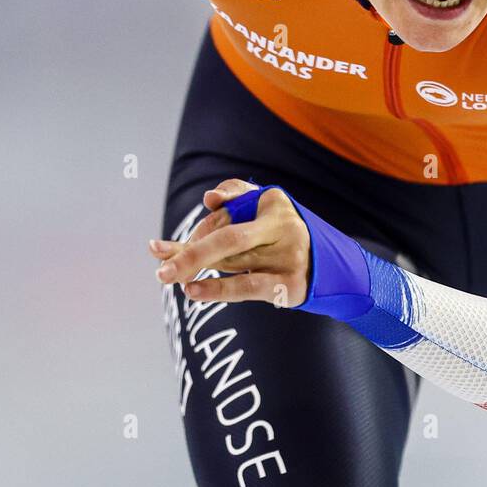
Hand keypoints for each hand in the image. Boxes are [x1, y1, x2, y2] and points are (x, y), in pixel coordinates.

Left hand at [148, 181, 311, 307]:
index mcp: (274, 201)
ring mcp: (287, 256)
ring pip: (232, 262)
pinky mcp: (288, 284)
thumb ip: (236, 195)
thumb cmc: (283, 234)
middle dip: (190, 249)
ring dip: (195, 267)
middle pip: (228, 237)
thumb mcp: (266, 208)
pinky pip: (247, 285)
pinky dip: (218, 288)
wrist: (330, 267)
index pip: (226, 213)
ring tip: (165, 274)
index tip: (171, 247)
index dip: (199, 229)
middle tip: (156, 257)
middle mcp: (282, 226)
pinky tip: (193, 290)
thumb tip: (210, 198)